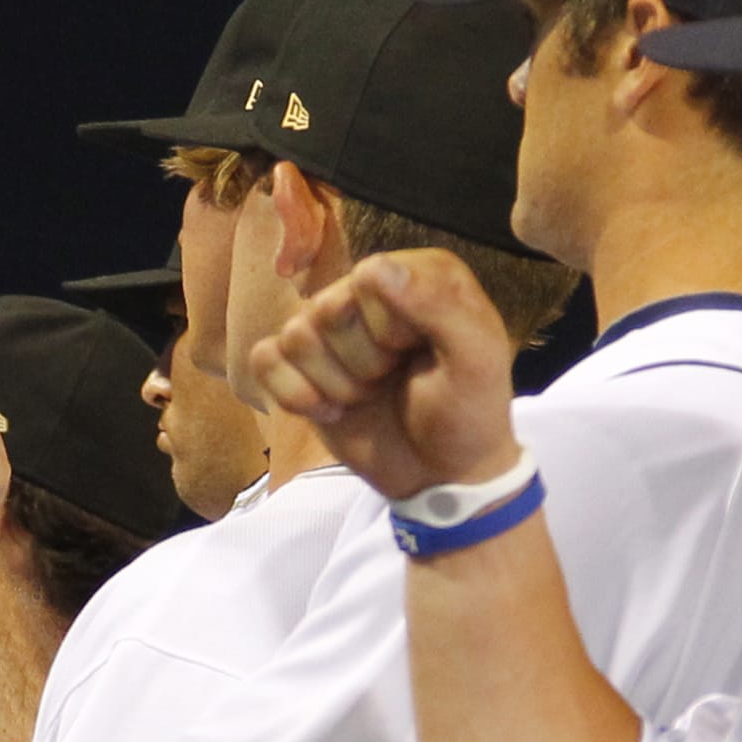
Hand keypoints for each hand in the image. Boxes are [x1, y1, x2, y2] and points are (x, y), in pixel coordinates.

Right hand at [247, 248, 521, 499]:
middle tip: (393, 380)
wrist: (440, 474)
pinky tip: (332, 410)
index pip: (368, 278)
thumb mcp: (476, 358)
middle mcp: (368, 291)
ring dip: (335, 384)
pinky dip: (294, 395)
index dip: (388, 328)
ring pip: (295, 337)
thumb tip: (374, 267)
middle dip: (361, 362)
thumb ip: (436, 304)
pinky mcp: (298, 366)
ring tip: (370, 395)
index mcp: (417, 273)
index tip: (417, 353)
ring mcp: (330, 329)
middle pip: (325, 309)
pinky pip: (264, 360)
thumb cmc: (466, 413)